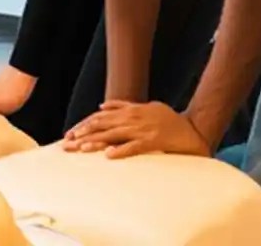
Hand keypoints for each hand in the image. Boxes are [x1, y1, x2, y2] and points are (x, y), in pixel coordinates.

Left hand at [63, 101, 211, 158]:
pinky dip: (121, 150)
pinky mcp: (153, 141)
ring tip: (81, 149)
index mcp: (129, 111)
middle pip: (102, 125)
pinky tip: (109, 156)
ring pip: (114, 135)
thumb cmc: (168, 118)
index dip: (84, 125)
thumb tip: (102, 104)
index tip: (70, 133)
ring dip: (96, 142)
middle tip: (68, 144)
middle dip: (83, 134)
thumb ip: (122, 105)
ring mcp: (142, 130)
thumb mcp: (145, 106)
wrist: (192, 129)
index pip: (100, 117)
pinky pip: (134, 147)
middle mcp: (132, 119)